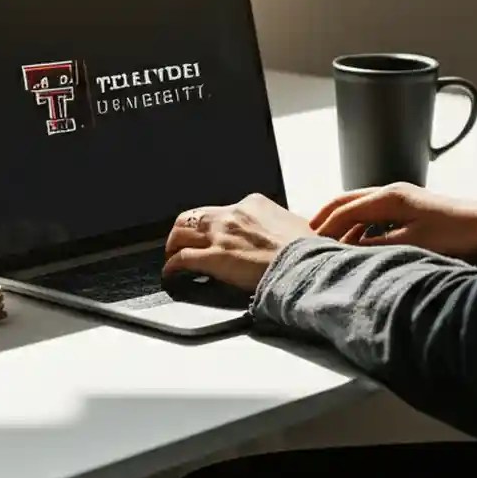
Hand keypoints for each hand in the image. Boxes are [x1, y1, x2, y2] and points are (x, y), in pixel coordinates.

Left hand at [163, 193, 315, 291]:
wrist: (304, 264)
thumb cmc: (305, 250)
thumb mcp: (293, 225)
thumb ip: (278, 225)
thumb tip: (282, 233)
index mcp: (252, 204)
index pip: (220, 210)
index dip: (212, 223)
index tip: (212, 233)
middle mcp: (231, 215)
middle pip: (193, 217)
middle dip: (184, 230)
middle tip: (180, 242)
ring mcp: (220, 236)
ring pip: (181, 233)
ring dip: (173, 245)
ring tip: (171, 255)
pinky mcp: (213, 258)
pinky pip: (182, 259)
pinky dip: (172, 266)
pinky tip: (171, 273)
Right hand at [310, 182, 476, 258]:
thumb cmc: (452, 235)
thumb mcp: (411, 243)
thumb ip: (375, 246)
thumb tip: (346, 250)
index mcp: (389, 198)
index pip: (346, 210)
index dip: (326, 226)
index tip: (310, 243)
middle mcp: (390, 192)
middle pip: (347, 200)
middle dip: (326, 216)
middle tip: (308, 234)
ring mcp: (399, 197)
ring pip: (359, 206)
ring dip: (342, 221)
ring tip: (328, 240)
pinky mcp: (407, 206)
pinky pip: (373, 212)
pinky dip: (358, 224)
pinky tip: (355, 240)